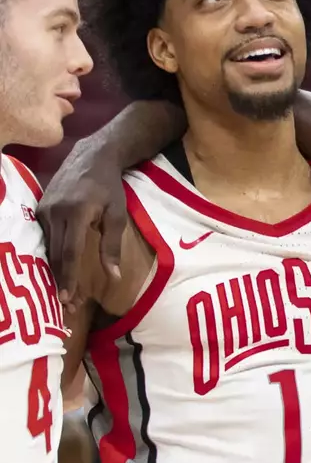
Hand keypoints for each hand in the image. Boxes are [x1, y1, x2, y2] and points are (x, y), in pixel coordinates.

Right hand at [39, 138, 128, 312]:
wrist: (91, 157)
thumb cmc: (109, 187)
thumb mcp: (117, 215)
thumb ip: (112, 246)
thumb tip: (113, 277)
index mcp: (75, 214)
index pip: (69, 253)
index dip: (68, 277)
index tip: (68, 298)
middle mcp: (54, 212)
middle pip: (55, 254)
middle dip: (61, 280)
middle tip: (67, 305)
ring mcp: (43, 210)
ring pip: (48, 247)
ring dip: (56, 270)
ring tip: (65, 292)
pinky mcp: (39, 209)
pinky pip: (45, 237)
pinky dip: (52, 255)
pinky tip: (58, 270)